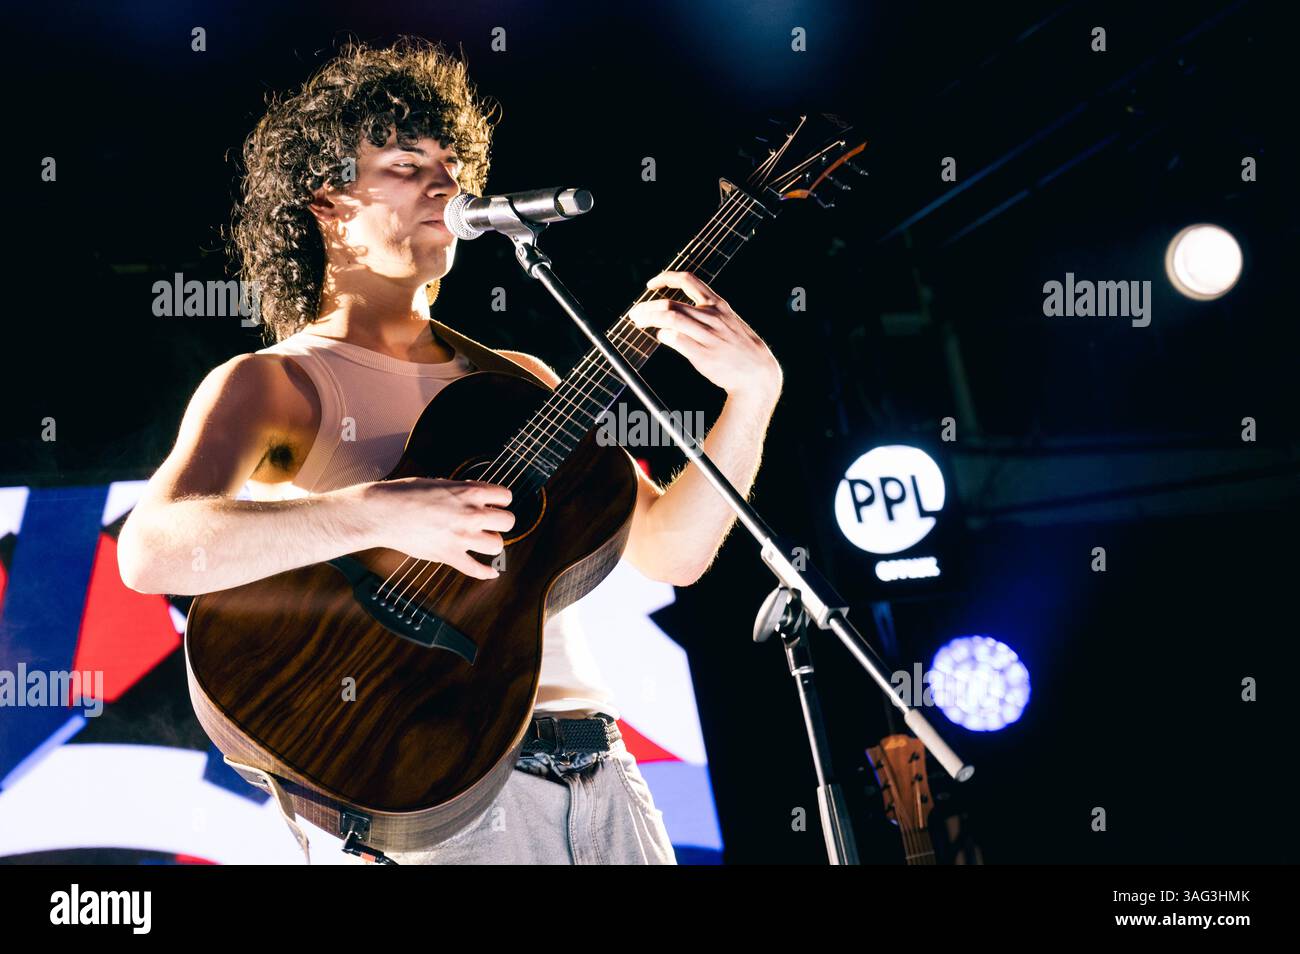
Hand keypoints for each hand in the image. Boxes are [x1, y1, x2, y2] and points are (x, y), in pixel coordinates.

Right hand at [363, 477, 514, 579]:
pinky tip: (492, 572)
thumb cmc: (405, 494)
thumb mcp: (439, 483)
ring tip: (482, 540)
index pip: (505, 496)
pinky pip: (476, 569)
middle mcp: (471, 514)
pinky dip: (486, 572)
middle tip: (490, 522)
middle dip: (500, 521)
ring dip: (491, 542)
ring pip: (497, 544)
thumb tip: (475, 496)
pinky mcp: (449, 555)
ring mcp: (461, 536)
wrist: (382, 512)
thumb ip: (461, 491)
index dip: (500, 500)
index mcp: (469, 492)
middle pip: (508, 521)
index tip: (494, 504)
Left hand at [628, 270, 782, 405]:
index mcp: (718, 304)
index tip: (651, 285)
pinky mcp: (703, 355)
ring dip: (649, 319)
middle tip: (635, 313)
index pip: (688, 280)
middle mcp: (712, 316)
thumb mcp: (729, 321)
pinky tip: (661, 337)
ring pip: (671, 319)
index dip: (665, 278)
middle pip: (671, 304)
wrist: (758, 373)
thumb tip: (679, 312)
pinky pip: (676, 340)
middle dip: (647, 307)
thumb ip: (707, 312)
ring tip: (639, 322)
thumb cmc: (740, 348)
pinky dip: (664, 336)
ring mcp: (708, 335)